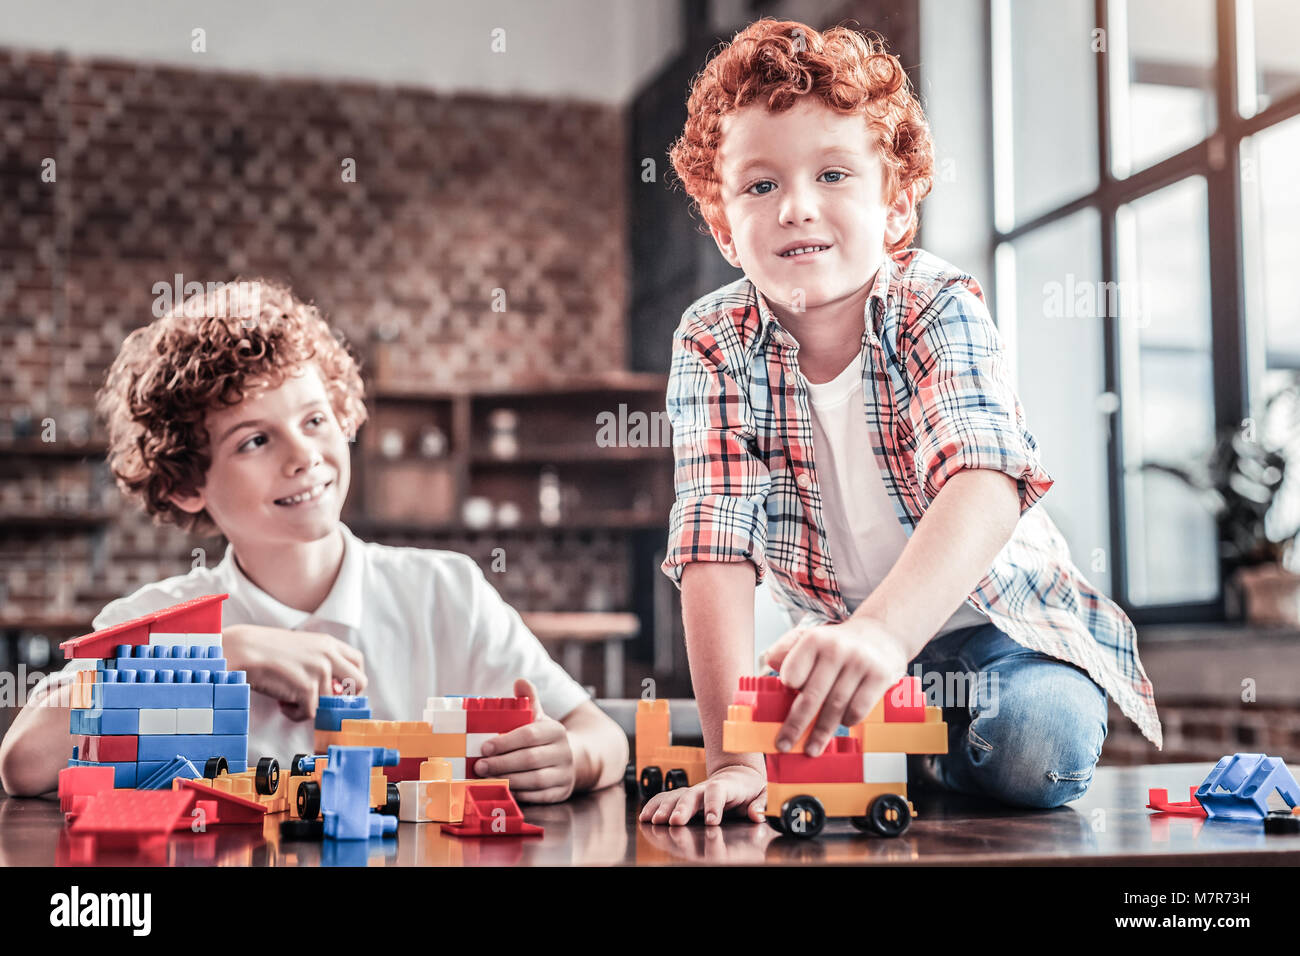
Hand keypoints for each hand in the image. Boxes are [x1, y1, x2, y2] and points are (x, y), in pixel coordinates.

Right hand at [222, 624, 366, 721]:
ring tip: (287, 697)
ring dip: (308, 706)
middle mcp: (329, 656)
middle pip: (359, 683)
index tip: (342, 690)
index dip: (353, 679)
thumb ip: (320, 661)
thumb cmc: (265, 649)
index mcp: (328, 643)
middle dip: (346, 698)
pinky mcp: (308, 688)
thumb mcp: (301, 647)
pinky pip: (309, 713)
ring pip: (328, 703)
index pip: (357, 661)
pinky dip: (295, 714)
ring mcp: (320, 672)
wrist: (244, 650)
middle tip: (325, 703)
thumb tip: (333, 688)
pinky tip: (282, 703)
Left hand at [472, 678, 574, 803]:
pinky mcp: (561, 793)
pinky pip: (539, 797)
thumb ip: (529, 700)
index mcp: (556, 731)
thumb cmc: (545, 738)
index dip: (505, 742)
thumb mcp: (539, 718)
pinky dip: (520, 795)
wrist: (572, 760)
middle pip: (530, 759)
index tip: (484, 747)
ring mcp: (564, 775)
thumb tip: (520, 681)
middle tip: (479, 766)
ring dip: (508, 780)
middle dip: (501, 763)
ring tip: (487, 778)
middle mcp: (564, 752)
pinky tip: (503, 790)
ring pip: (535, 780)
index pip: (530, 735)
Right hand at [639, 762, 765, 825]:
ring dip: (665, 809)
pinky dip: (655, 806)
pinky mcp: (684, 797)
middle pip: (691, 795)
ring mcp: (693, 791)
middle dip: (683, 808)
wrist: (738, 773)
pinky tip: (645, 816)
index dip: (714, 805)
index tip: (712, 821)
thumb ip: (760, 804)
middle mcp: (705, 787)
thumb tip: (757, 814)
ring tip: (655, 821)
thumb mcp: (761, 793)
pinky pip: (666, 799)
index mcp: (726, 786)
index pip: (718, 792)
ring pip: (676, 797)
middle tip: (676, 822)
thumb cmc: (749, 787)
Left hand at [760, 616, 910, 756]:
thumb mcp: (810, 637)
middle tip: (784, 744)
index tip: (781, 700)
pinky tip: (842, 722)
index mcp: (814, 639)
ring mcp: (860, 663)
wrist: (881, 634)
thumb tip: (770, 662)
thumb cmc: (838, 644)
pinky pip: (858, 709)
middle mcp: (837, 649)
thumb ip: (786, 649)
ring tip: (811, 748)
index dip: (788, 685)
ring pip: (835, 706)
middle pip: (812, 695)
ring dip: (820, 733)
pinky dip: (847, 721)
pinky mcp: (880, 677)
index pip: (794, 671)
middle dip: (796, 725)